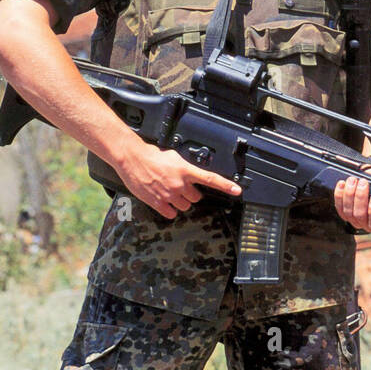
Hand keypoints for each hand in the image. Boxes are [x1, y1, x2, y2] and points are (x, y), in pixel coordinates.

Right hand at [112, 140, 241, 218]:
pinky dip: (170, 210)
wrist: (133, 159)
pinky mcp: (158, 202)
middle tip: (180, 187)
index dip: (226, 186)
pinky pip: (171, 214)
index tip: (237, 191)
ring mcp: (169, 194)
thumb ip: (186, 167)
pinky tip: (164, 201)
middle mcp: (180, 184)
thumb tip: (191, 173)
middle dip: (190, 194)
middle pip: (196, 198)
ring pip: (185, 206)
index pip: (211, 179)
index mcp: (186, 170)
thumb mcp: (174, 157)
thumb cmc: (152, 156)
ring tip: (169, 192)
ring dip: (180, 202)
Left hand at [333, 171, 370, 231]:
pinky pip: (338, 206)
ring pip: (347, 211)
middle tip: (363, 183)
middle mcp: (366, 223)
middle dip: (359, 198)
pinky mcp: (343, 210)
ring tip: (353, 180)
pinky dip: (339, 195)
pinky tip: (342, 184)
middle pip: (359, 216)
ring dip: (349, 195)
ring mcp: (353, 217)